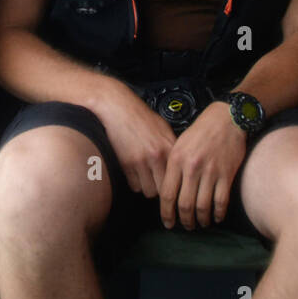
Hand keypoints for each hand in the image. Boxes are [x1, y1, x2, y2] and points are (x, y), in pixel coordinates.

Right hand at [100, 84, 176, 198]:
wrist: (118, 107)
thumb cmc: (139, 116)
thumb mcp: (163, 128)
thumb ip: (171, 147)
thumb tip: (177, 164)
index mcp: (170, 146)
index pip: (179, 176)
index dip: (176, 183)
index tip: (173, 186)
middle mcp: (157, 155)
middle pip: (165, 188)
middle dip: (161, 188)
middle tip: (158, 183)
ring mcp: (141, 161)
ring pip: (149, 191)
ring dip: (147, 187)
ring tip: (146, 178)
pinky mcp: (126, 164)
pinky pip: (134, 185)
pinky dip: (134, 182)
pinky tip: (135, 173)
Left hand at [159, 101, 246, 229]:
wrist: (226, 119)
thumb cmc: (201, 131)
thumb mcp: (179, 144)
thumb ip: (172, 166)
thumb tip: (167, 192)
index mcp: (176, 160)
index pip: (167, 194)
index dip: (166, 213)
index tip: (168, 223)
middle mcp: (192, 167)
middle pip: (184, 204)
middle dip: (184, 220)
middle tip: (186, 226)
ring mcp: (210, 172)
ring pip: (203, 206)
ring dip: (201, 220)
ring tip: (200, 223)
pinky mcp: (226, 174)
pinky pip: (221, 201)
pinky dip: (218, 213)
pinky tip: (217, 217)